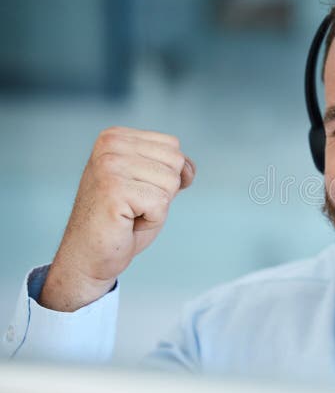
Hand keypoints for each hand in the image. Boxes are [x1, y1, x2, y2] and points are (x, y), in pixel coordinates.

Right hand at [40, 126, 194, 311]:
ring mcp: (109, 166)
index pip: (172, 146)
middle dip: (164, 191)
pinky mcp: (113, 190)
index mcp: (115, 137)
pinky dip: (152, 220)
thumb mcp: (150, 184)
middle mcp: (109, 145)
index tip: (137, 191)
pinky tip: (127, 222)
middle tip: (133, 205)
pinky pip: (161, 204)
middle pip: (175, 161)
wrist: (88, 255)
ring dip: (157, 206)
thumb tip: (188, 166)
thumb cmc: (120, 221)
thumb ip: (170, 167)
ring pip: (171, 182)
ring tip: (129, 213)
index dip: (166, 176)